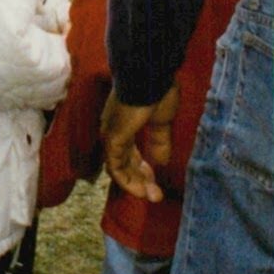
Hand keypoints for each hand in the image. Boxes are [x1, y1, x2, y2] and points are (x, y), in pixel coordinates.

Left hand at [99, 84, 177, 202]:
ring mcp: (111, 134)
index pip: (130, 151)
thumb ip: (160, 140)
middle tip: (156, 195)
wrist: (150, 76)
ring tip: (152, 197)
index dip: (142, 168)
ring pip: (119, 168)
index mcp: (125, 122)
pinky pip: (116, 167)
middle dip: (141, 180)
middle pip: (124, 162)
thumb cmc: (157, 89)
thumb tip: (161, 161)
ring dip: (135, 184)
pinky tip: (141, 190)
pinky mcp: (113, 139)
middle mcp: (114, 129)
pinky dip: (128, 181)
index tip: (156, 181)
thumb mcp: (162, 120)